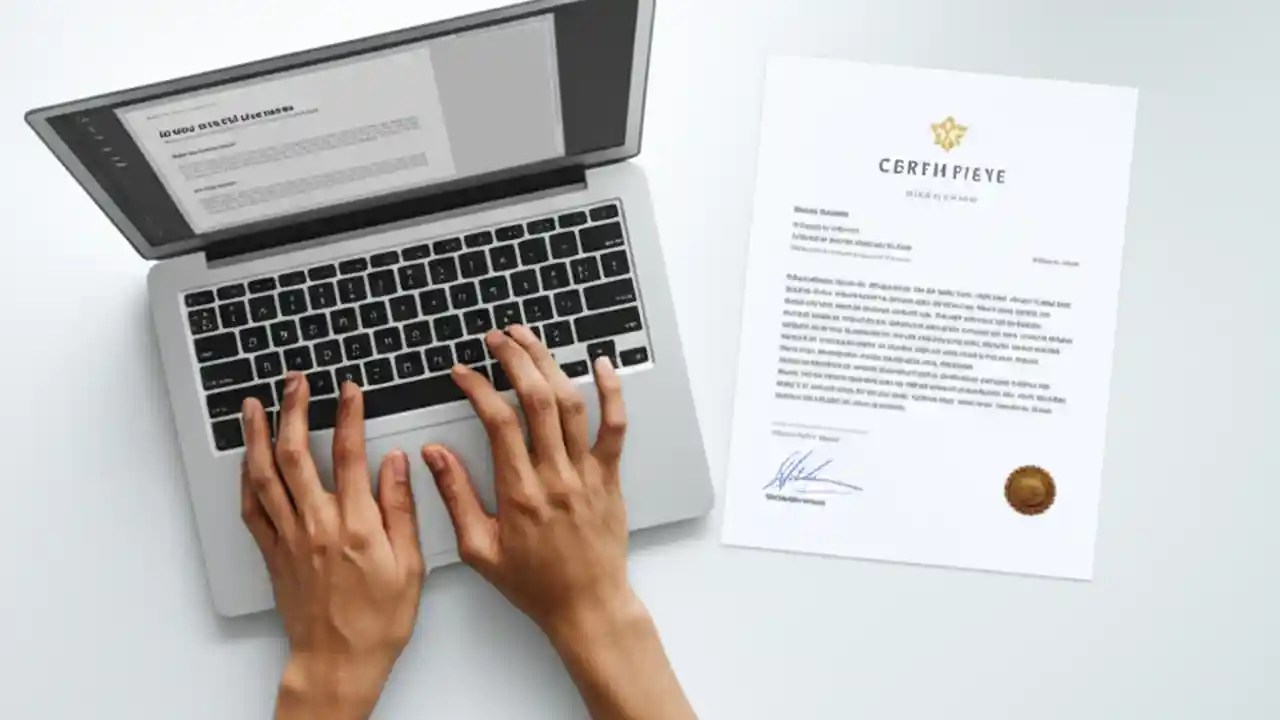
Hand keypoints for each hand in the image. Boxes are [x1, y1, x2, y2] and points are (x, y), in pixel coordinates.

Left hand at [241, 375, 424, 719]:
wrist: (337, 662)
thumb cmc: (378, 621)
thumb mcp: (410, 565)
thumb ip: (400, 509)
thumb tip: (395, 464)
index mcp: (356, 526)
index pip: (348, 454)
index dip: (346, 414)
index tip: (347, 389)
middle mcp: (316, 526)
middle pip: (295, 454)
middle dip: (293, 409)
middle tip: (295, 382)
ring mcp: (289, 538)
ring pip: (264, 475)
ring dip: (257, 435)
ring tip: (255, 405)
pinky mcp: (273, 554)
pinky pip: (252, 508)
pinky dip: (246, 477)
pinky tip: (247, 459)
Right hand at [423, 326, 630, 636]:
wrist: (586, 605)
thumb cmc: (532, 582)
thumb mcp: (478, 549)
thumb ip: (456, 496)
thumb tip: (434, 454)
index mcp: (519, 493)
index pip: (498, 422)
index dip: (478, 388)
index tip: (462, 371)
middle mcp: (555, 476)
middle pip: (537, 400)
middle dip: (514, 360)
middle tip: (497, 338)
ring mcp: (586, 474)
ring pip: (572, 405)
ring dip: (550, 364)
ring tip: (530, 340)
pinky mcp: (609, 477)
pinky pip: (615, 428)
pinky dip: (612, 393)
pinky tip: (602, 365)